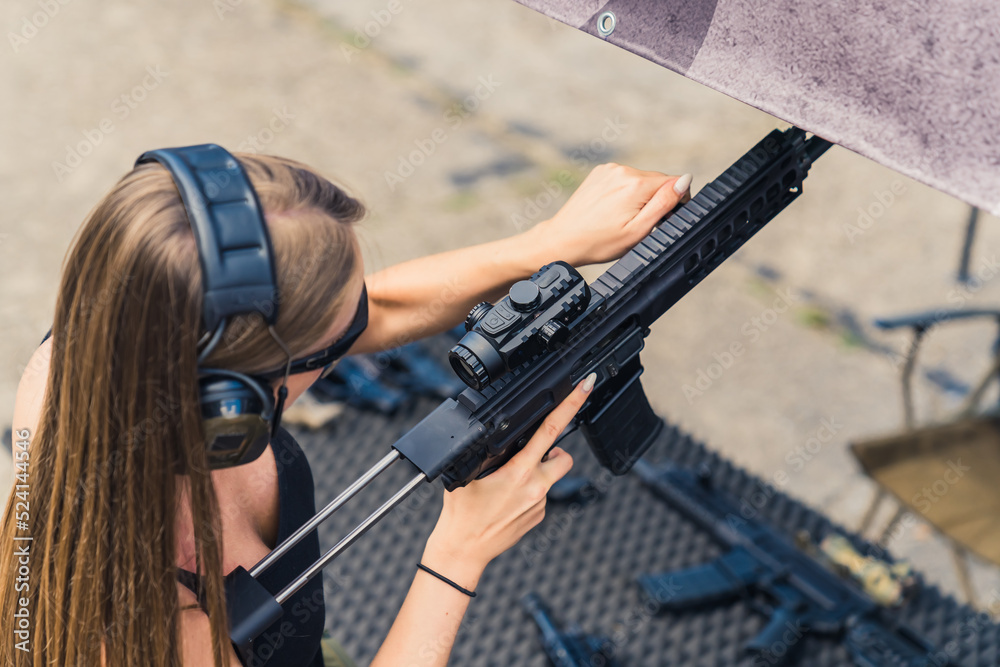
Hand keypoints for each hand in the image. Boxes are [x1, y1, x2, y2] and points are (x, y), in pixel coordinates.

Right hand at [421, 373, 596, 587]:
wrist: (463, 551)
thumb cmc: (461, 514)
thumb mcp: (468, 472)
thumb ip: (489, 452)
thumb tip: (501, 437)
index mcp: (520, 471)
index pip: (550, 430)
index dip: (570, 405)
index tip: (585, 386)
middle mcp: (536, 487)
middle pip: (563, 455)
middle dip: (554, 450)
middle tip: (530, 454)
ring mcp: (540, 505)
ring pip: (551, 475)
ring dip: (538, 471)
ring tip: (509, 482)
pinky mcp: (539, 517)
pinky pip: (542, 494)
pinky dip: (529, 491)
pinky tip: (507, 500)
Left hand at [527, 164, 691, 266]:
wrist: (564, 239)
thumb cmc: (600, 242)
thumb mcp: (639, 230)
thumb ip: (664, 203)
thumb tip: (685, 180)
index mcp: (636, 185)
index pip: (674, 183)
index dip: (674, 202)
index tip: (661, 219)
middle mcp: (623, 171)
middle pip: (657, 181)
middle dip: (655, 200)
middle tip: (637, 223)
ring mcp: (609, 169)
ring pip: (641, 180)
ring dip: (639, 196)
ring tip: (621, 218)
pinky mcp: (600, 172)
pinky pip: (624, 179)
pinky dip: (624, 192)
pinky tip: (612, 209)